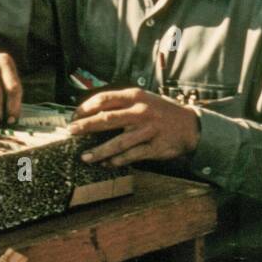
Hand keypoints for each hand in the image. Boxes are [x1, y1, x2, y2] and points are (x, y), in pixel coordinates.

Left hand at [66, 89, 200, 166]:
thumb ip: (121, 103)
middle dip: (86, 126)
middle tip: (71, 132)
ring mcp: (148, 130)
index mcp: (135, 97)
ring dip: (100, 151)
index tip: (74, 116)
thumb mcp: (142, 99)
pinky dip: (118, 161)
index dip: (86, 108)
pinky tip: (106, 164)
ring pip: (119, 142)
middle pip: (108, 119)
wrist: (190, 125)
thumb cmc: (160, 111)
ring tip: (85, 157)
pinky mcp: (155, 147)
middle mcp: (141, 112)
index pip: (104, 99)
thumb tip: (91, 112)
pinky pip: (132, 156)